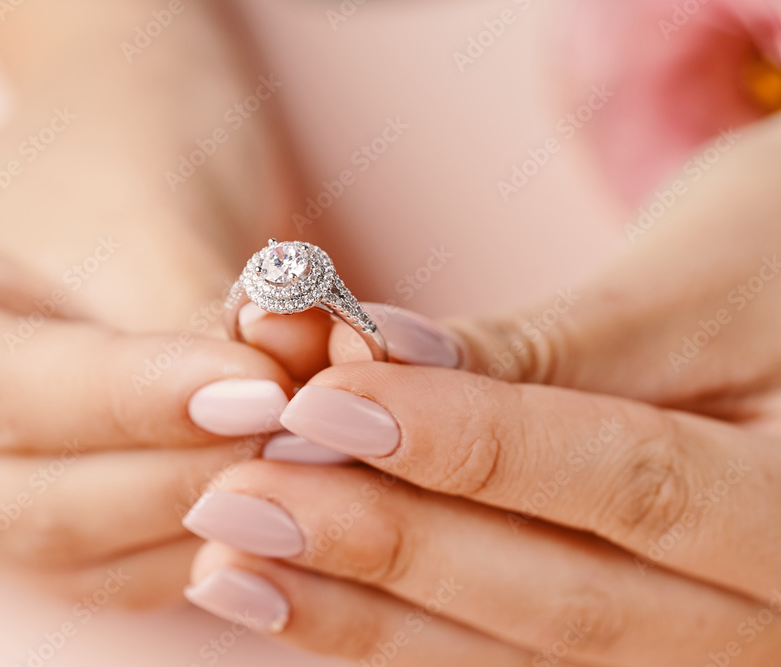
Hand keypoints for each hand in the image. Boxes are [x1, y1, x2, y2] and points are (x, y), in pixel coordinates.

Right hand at [0, 0, 302, 607]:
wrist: (117, 157)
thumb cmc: (115, 159)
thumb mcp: (151, 222)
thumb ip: (202, 330)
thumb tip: (287, 402)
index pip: (1, 391)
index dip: (136, 399)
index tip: (261, 387)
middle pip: (37, 504)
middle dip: (186, 472)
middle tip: (305, 424)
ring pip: (91, 557)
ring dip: (215, 511)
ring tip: (316, 442)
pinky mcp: (42, 534)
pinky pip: (127, 572)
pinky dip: (212, 535)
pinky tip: (286, 481)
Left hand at [179, 115, 780, 662]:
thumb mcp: (710, 276)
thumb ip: (558, 344)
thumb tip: (385, 357)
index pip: (634, 484)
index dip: (473, 446)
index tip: (323, 402)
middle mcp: (776, 621)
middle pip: (569, 602)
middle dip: (389, 548)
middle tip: (237, 498)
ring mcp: (708, 653)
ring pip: (528, 656)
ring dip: (367, 616)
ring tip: (229, 566)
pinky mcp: (641, 648)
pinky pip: (514, 657)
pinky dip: (400, 632)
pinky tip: (292, 599)